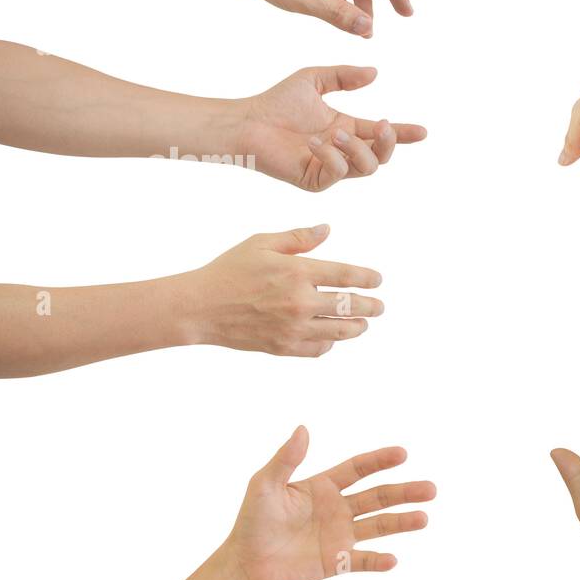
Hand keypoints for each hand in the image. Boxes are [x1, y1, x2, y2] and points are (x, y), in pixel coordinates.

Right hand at [183, 224, 381, 357]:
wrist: (200, 307)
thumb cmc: (229, 270)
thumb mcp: (261, 243)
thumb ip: (298, 238)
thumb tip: (327, 229)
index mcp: (298, 272)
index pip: (347, 276)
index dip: (368, 278)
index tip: (378, 280)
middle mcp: (301, 301)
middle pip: (351, 306)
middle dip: (371, 307)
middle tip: (380, 307)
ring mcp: (293, 327)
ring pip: (339, 331)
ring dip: (356, 327)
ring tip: (363, 324)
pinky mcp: (283, 347)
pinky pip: (318, 350)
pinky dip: (329, 344)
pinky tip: (331, 338)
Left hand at [223, 427, 432, 579]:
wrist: (244, 565)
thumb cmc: (252, 522)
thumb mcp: (264, 485)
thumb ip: (286, 459)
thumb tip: (303, 428)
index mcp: (324, 487)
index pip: (358, 469)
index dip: (380, 461)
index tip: (403, 454)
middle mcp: (338, 509)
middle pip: (379, 497)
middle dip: (405, 492)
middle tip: (431, 489)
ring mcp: (340, 535)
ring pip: (378, 526)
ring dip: (401, 522)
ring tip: (423, 519)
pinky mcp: (336, 562)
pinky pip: (362, 561)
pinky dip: (378, 561)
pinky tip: (392, 560)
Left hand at [236, 66, 425, 191]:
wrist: (247, 122)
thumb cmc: (275, 103)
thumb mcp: (314, 80)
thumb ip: (344, 76)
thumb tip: (375, 72)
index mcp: (346, 130)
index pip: (381, 135)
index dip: (404, 134)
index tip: (422, 131)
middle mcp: (343, 152)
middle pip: (381, 156)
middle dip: (388, 142)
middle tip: (381, 125)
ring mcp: (331, 168)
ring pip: (366, 168)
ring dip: (357, 149)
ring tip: (335, 133)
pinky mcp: (315, 181)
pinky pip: (338, 174)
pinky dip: (331, 157)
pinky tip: (314, 143)